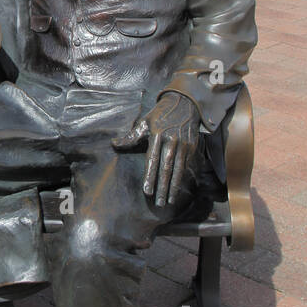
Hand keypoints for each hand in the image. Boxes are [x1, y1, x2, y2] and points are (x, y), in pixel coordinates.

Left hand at [113, 92, 199, 206]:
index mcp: (157, 135)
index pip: (152, 160)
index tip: (147, 191)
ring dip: (173, 187)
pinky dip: (182, 179)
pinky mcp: (192, 147)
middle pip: (166, 168)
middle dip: (162, 187)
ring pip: (178, 170)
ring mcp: (183, 144)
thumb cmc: (160, 115)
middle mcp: (171, 141)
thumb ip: (131, 136)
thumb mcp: (144, 122)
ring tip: (169, 201)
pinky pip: (186, 166)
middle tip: (158, 203)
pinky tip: (177, 190)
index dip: (150, 176)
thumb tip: (114, 144)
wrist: (185, 103)